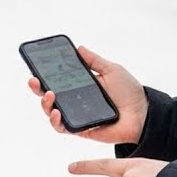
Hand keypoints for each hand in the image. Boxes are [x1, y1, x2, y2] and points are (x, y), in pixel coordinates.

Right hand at [27, 45, 147, 144]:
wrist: (142, 113)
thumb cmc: (129, 92)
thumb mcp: (111, 70)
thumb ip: (94, 61)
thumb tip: (79, 48)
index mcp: (81, 85)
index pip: (58, 80)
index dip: (45, 75)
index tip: (36, 67)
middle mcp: (76, 100)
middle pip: (50, 96)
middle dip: (37, 88)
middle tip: (34, 81)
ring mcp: (77, 115)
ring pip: (52, 112)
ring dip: (45, 104)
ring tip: (49, 95)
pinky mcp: (80, 129)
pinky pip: (62, 127)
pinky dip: (55, 121)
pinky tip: (56, 113)